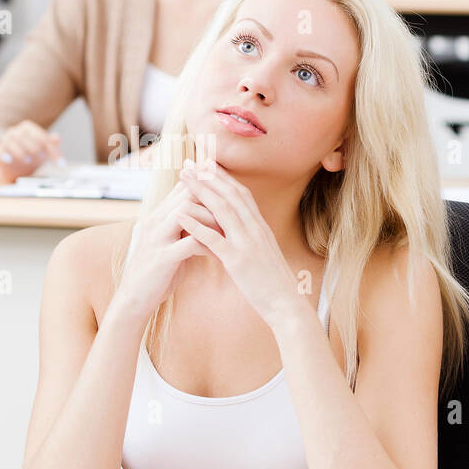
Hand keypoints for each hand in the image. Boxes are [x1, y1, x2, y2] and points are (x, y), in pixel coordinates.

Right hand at [0, 121, 63, 181]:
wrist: (11, 168)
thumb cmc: (31, 156)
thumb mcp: (43, 151)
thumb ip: (51, 145)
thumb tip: (57, 137)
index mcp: (28, 130)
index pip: (39, 134)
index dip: (49, 146)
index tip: (57, 159)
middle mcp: (14, 133)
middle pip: (21, 135)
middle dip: (33, 145)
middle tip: (41, 156)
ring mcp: (2, 142)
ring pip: (8, 141)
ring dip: (19, 150)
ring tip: (28, 160)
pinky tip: (7, 160)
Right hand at [109, 179, 218, 323]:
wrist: (134, 297)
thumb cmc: (158, 269)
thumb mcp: (170, 242)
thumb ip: (185, 226)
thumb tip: (208, 213)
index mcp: (158, 215)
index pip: (184, 187)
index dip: (208, 189)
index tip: (229, 201)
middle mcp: (155, 220)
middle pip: (188, 193)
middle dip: (214, 202)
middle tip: (233, 216)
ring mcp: (157, 237)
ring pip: (188, 211)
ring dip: (213, 221)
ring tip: (227, 234)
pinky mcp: (162, 257)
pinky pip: (191, 242)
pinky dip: (209, 246)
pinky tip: (219, 255)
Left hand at [176, 158, 313, 330]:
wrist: (287, 305)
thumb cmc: (274, 284)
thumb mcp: (263, 255)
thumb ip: (250, 240)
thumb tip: (236, 231)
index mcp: (262, 228)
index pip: (242, 194)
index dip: (223, 178)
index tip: (206, 165)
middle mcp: (256, 230)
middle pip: (231, 195)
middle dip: (208, 176)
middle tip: (189, 162)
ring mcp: (248, 244)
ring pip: (223, 210)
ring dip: (201, 191)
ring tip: (183, 178)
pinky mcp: (239, 261)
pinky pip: (215, 239)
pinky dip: (197, 224)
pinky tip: (181, 215)